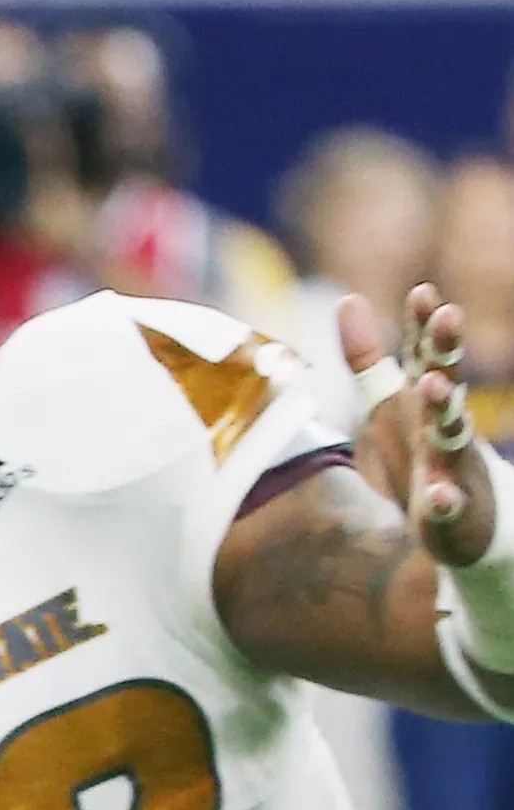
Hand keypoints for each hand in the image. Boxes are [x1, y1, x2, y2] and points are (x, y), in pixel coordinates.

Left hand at [342, 284, 497, 567]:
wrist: (461, 518)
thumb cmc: (420, 448)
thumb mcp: (389, 399)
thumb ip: (368, 354)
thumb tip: (347, 298)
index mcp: (427, 397)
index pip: (427, 354)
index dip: (425, 323)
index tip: (422, 291)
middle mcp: (442, 424)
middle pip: (447, 381)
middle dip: (447, 349)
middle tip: (449, 314)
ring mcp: (451, 464)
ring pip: (451, 434)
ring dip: (445, 409)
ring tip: (434, 386)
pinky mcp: (450, 507)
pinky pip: (449, 504)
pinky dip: (446, 499)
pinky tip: (440, 497)